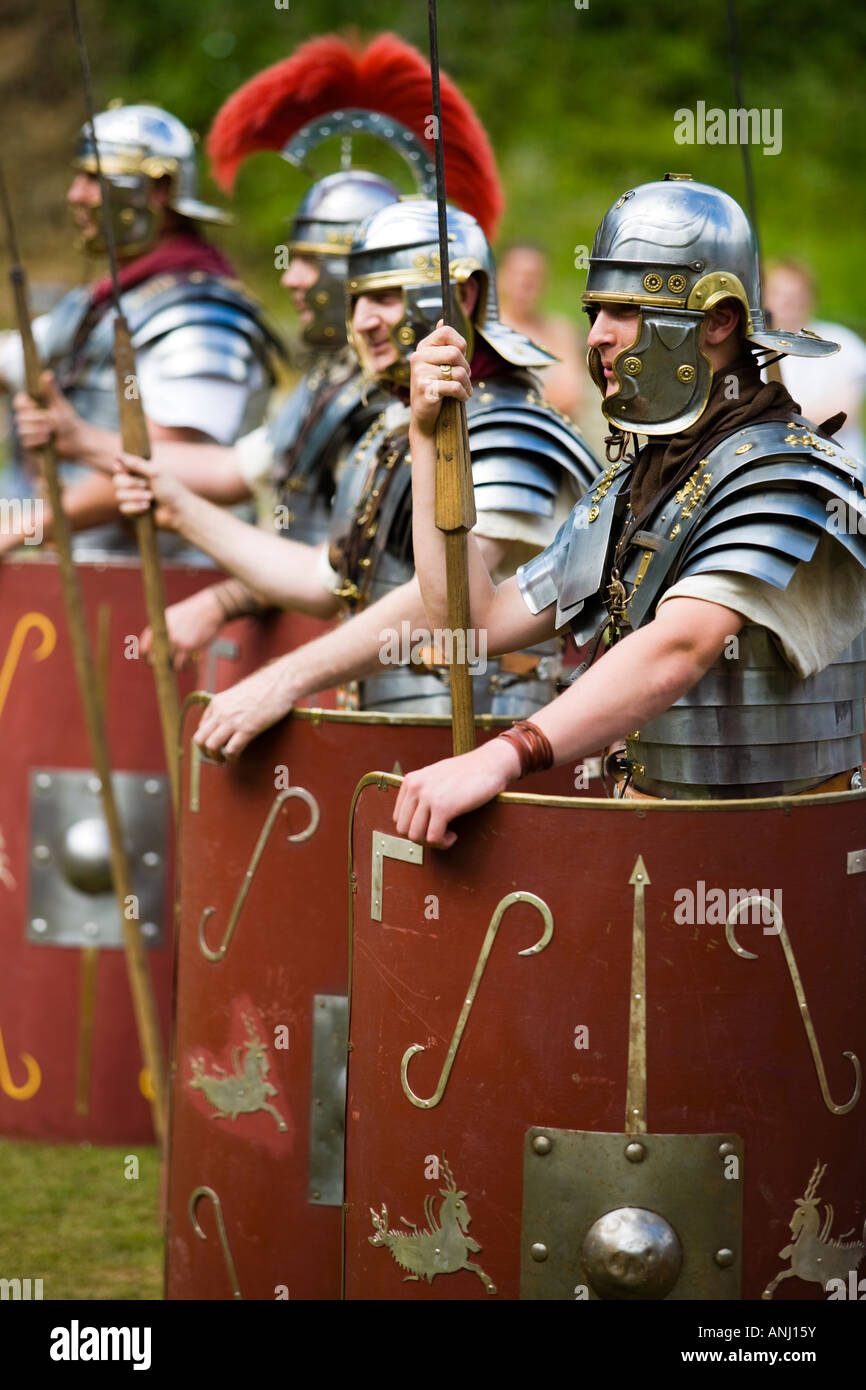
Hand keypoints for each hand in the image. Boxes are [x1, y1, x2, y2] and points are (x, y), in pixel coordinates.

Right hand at [13, 371, 87, 458]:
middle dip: (36, 421)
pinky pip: (26, 443)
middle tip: (50, 424)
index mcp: (34, 405)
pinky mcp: (31, 444)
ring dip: (38, 432)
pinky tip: (47, 442)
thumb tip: (47, 373)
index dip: (23, 405)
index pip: (18, 401)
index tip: (34, 406)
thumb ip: (51, 391)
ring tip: (50, 433)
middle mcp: (29, 417)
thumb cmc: (70, 421)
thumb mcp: (59, 404)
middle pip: (20, 418)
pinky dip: (37, 442)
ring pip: (22, 431)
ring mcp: (29, 431)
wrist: (77, 442)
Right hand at [111, 452, 192, 531]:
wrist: (178, 511)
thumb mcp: (156, 472)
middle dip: (130, 484)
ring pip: (119, 495)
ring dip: (135, 496)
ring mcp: (132, 497)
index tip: (121, 468)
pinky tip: (147, 508)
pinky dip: (135, 507)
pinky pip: (123, 508)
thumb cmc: (171, 489)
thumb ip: (136, 464)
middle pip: (117, 481)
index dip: (119, 467)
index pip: (119, 466)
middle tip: (146, 485)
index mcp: (139, 471)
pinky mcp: (133, 511)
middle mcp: (134, 483)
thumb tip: (118, 454)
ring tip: (150, 497)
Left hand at [141, 587, 225, 671]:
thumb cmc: (190, 613)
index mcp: (157, 627)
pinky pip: (181, 665)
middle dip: (160, 665)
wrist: (209, 609)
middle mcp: (164, 636)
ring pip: (169, 664)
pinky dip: (184, 666)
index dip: (148, 658)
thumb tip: (152, 648)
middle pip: (154, 660)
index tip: (154, 661)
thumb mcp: (170, 616)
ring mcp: (176, 642)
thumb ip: (160, 631)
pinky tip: (189, 661)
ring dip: (175, 666)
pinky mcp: (188, 647)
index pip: (144, 650)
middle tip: (167, 665)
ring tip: (181, 662)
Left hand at [194, 661, 293, 760]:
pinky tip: (236, 759)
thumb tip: (229, 717)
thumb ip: (229, 705)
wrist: (280, 681)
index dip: (206, 739)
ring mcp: (233, 721)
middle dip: (205, 752)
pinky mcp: (247, 729)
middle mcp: (220, 712)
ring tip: (224, 761)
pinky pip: (231, 750)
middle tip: (214, 758)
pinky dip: (231, 759)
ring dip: (216, 758)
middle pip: (200, 739)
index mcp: (217, 702)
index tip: (214, 746)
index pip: (201, 727)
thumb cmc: (264, 686)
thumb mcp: (239, 692)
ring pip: (211, 746)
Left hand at [393, 738, 519, 847]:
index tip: (431, 827)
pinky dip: (443, 842)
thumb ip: (422, 792)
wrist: (490, 763)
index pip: (398, 817)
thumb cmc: (467, 772)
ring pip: (416, 836)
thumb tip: (414, 821)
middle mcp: (415, 787)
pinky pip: (433, 837)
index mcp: (410, 781)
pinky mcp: (443, 807)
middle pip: (403, 829)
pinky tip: (453, 835)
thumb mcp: (435, 777)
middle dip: (421, 838)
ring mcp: (428, 796)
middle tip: (439, 835)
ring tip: (447, 836)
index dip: (414, 828)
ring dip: (432, 842)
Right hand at [409, 322, 471, 436]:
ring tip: (464, 390)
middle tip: (466, 378)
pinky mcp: (425, 388)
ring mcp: (420, 373)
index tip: (462, 357)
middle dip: (467, 368)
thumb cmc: (436, 389)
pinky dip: (463, 394)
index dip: (460, 343)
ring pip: (458, 372)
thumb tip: (442, 320)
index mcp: (423, 348)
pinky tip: (461, 398)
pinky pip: (455, 386)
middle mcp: (418, 357)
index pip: (446, 331)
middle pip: (455, 353)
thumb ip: (442, 345)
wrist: (425, 418)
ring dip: (467, 384)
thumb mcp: (438, 364)